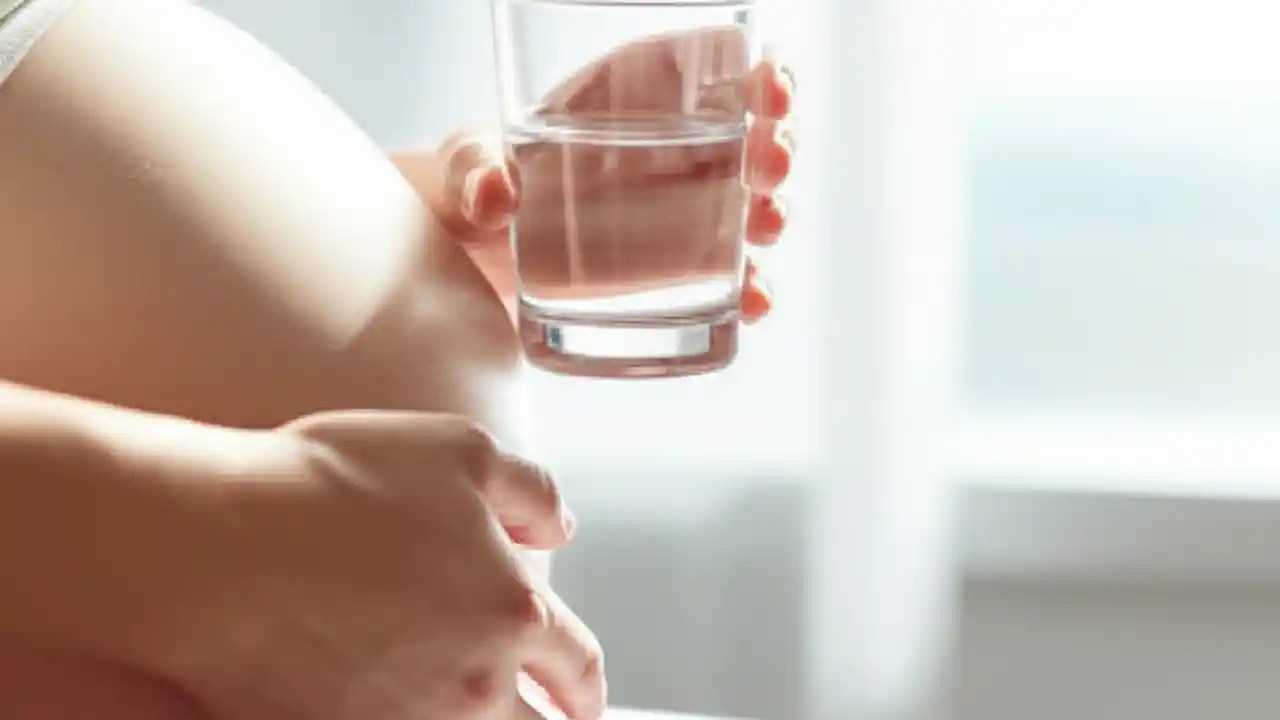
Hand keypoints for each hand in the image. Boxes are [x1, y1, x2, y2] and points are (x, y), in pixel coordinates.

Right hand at [100, 411, 603, 719]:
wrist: (214, 544)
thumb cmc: (328, 489)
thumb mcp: (459, 451)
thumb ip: (529, 492)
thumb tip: (558, 527)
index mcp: (511, 611)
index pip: (577, 667)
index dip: (587, 685)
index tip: (583, 695)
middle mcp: (471, 683)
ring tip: (475, 715)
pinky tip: (405, 712)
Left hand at [395, 32, 793, 324]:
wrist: (473, 251)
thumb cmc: (477, 179)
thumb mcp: (468, 163)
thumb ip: (472, 170)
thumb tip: (491, 195)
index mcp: (637, 92)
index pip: (720, 64)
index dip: (761, 71)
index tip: (770, 90)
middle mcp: (675, 147)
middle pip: (754, 134)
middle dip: (778, 145)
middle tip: (769, 165)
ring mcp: (684, 211)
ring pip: (755, 204)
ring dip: (774, 212)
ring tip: (767, 227)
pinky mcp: (677, 270)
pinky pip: (730, 277)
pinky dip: (752, 289)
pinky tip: (753, 300)